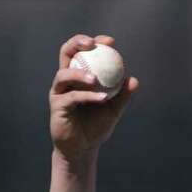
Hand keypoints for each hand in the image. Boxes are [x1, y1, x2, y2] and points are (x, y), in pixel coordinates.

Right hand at [49, 33, 137, 164]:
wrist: (83, 149)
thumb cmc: (96, 127)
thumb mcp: (113, 110)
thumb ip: (122, 95)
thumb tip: (133, 80)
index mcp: (78, 76)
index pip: (82, 52)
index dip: (94, 42)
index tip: (110, 41)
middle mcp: (65, 80)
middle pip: (66, 53)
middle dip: (77, 43)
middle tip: (92, 44)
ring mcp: (59, 92)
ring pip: (64, 74)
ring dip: (80, 74)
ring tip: (95, 79)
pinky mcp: (57, 106)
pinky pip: (72, 97)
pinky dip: (87, 96)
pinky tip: (102, 98)